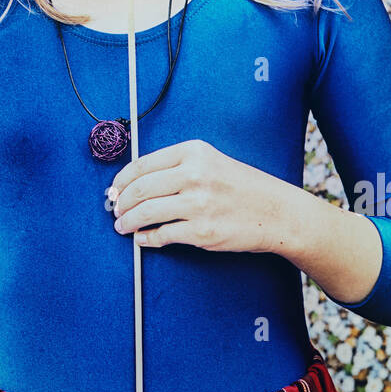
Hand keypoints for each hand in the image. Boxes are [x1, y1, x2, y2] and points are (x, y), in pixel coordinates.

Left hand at [107, 138, 290, 253]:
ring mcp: (198, 204)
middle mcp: (194, 175)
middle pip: (140, 189)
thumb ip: (176, 167)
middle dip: (121, 203)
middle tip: (115, 210)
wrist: (276, 211)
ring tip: (123, 226)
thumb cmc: (242, 187)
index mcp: (193, 153)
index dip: (121, 180)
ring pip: (146, 212)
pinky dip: (147, 239)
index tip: (114, 189)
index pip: (142, 164)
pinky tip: (142, 238)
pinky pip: (162, 235)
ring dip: (128, 222)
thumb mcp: (210, 162)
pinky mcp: (202, 231)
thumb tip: (136, 182)